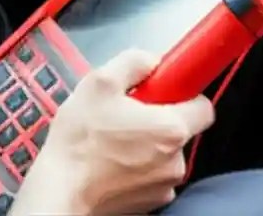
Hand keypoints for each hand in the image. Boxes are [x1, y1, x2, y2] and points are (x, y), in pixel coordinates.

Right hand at [11, 50, 213, 215]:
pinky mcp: (150, 203)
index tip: (165, 92)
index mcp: (171, 129)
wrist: (59, 192)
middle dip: (158, 120)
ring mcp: (164, 186)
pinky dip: (137, 169)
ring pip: (165, 155)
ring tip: (113, 142)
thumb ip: (134, 63)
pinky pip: (151, 177)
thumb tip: (150, 61)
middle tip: (128, 115)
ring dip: (146, 146)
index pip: (203, 106)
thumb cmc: (79, 143)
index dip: (185, 95)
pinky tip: (111, 164)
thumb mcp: (99, 84)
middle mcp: (175, 161)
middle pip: (180, 130)